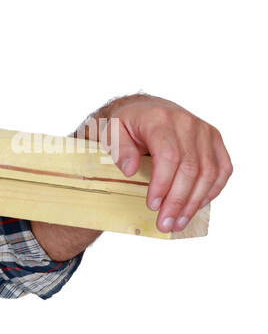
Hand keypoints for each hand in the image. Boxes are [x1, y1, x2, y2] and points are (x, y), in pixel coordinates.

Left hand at [95, 94, 232, 232]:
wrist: (147, 110)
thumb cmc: (128, 124)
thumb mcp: (111, 132)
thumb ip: (119, 149)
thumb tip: (130, 170)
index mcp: (161, 119)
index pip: (169, 156)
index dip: (163, 184)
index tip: (153, 206)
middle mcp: (188, 124)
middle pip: (191, 168)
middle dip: (178, 201)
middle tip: (165, 224)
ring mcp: (206, 133)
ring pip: (209, 172)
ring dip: (194, 202)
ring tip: (178, 223)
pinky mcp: (215, 142)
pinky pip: (222, 169)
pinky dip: (211, 191)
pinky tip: (196, 206)